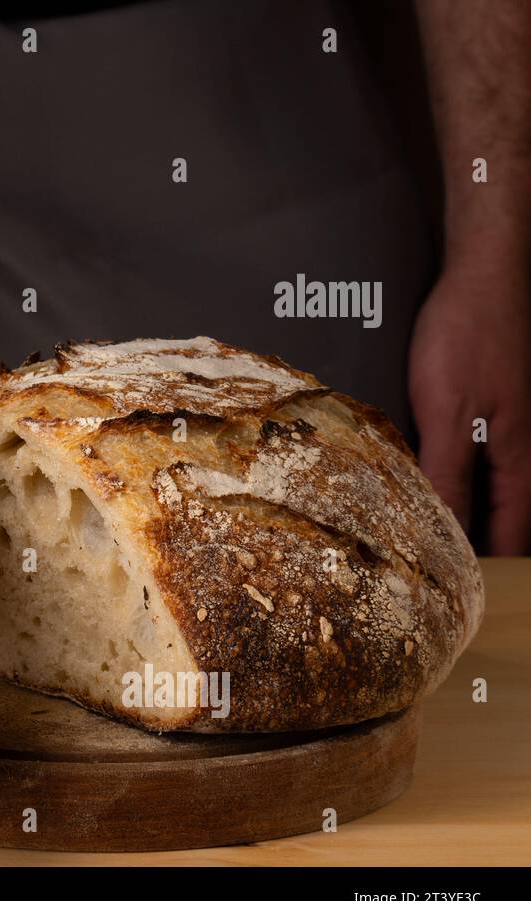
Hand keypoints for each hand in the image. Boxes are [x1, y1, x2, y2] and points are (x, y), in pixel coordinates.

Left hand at [409, 251, 530, 553]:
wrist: (476, 275)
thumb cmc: (466, 340)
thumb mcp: (448, 413)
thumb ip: (448, 472)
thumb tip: (445, 532)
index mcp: (516, 457)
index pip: (513, 531)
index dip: (493, 567)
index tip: (466, 600)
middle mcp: (511, 446)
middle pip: (496, 512)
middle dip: (469, 545)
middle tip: (430, 580)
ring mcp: (494, 425)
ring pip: (477, 484)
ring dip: (452, 510)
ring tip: (413, 541)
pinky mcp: (474, 404)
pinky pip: (462, 455)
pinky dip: (442, 475)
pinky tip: (411, 482)